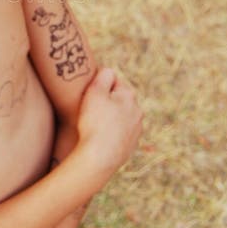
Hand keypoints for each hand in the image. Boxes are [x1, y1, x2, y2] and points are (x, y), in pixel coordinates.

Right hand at [76, 66, 142, 183]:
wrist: (99, 157)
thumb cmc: (95, 122)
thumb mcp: (95, 92)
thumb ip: (103, 76)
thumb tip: (109, 70)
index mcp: (129, 95)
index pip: (113, 80)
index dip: (99, 85)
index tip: (89, 94)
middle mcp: (137, 111)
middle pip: (118, 99)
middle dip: (106, 101)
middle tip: (89, 109)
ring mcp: (136, 130)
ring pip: (120, 116)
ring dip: (110, 117)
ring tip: (93, 125)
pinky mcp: (131, 145)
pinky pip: (119, 133)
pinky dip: (111, 133)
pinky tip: (99, 138)